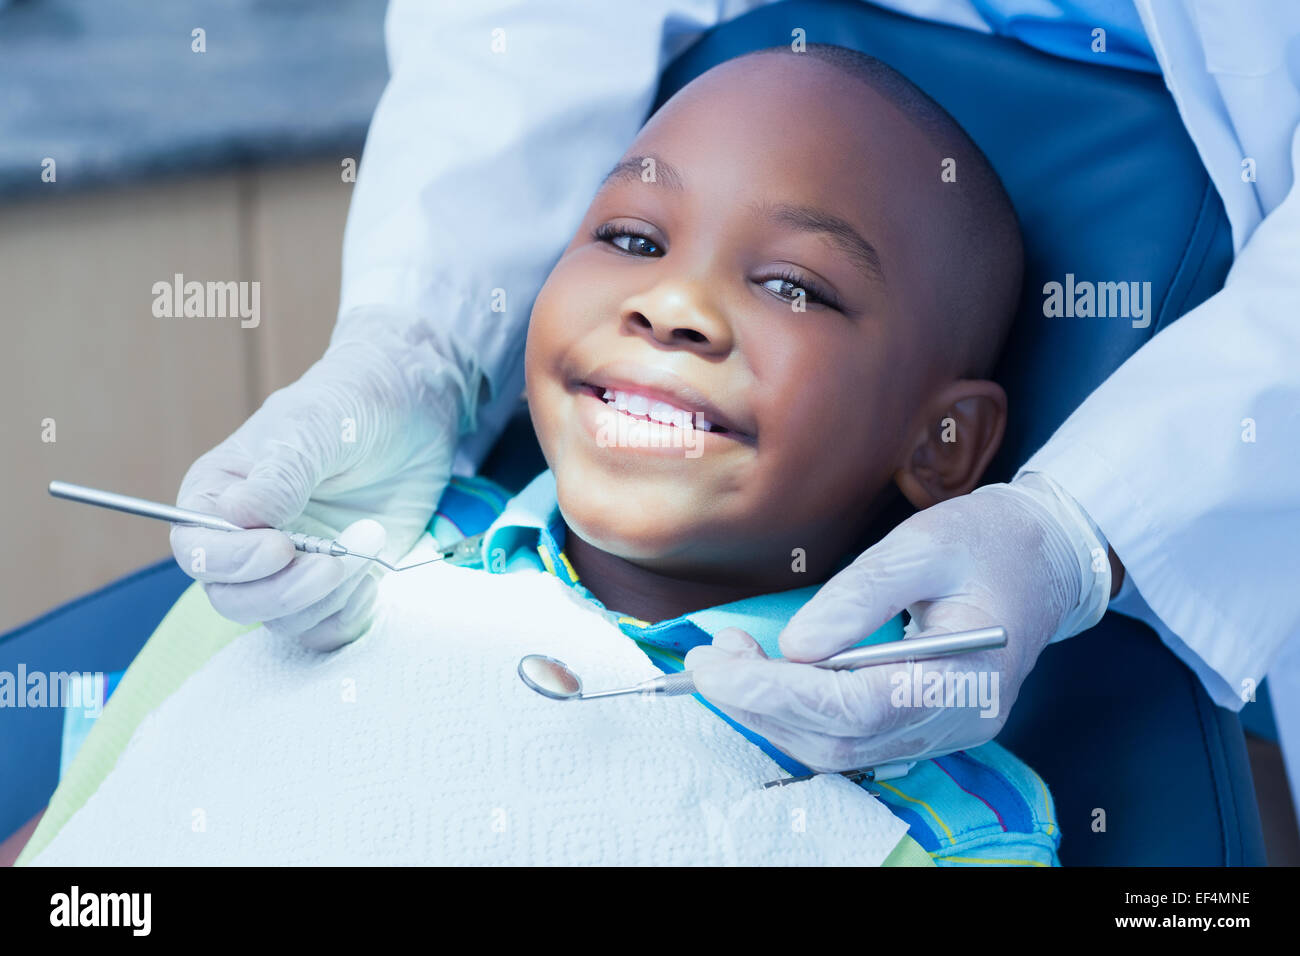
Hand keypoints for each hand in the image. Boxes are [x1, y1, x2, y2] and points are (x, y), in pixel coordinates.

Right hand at [169, 320, 469, 649]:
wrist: (411, 411)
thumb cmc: (350, 405)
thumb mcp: (315, 426)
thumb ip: (280, 474)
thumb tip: (240, 516)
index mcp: (218, 497)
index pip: (197, 553)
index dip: (232, 562)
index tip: (281, 547)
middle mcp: (245, 541)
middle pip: (234, 601)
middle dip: (285, 592)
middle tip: (336, 560)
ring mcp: (291, 568)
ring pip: (284, 621)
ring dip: (328, 596)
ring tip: (368, 543)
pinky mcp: (334, 587)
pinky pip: (325, 630)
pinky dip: (348, 616)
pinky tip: (372, 579)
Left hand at [683, 473, 1110, 770]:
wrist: (1043, 558)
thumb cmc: (988, 542)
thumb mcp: (923, 545)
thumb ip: (860, 597)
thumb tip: (795, 646)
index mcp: (965, 676)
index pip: (855, 708)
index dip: (777, 692)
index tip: (716, 662)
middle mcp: (955, 721)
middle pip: (839, 740)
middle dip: (761, 704)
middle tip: (711, 656)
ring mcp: (942, 731)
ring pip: (839, 751)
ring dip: (772, 714)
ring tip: (729, 662)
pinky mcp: (924, 726)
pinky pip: (851, 740)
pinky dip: (797, 717)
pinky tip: (766, 680)